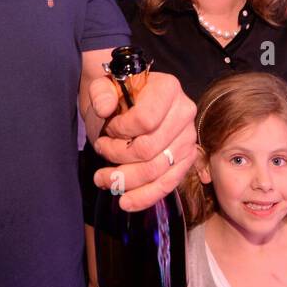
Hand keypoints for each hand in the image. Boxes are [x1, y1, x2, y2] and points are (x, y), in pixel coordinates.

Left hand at [89, 70, 196, 212]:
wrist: (129, 101)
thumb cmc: (117, 92)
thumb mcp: (103, 84)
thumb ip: (100, 92)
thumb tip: (104, 108)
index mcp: (168, 89)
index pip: (145, 121)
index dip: (121, 131)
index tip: (107, 129)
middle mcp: (185, 112)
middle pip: (150, 150)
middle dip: (118, 158)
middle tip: (99, 152)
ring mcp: (188, 138)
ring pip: (157, 171)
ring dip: (126, 181)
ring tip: (103, 180)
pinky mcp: (186, 159)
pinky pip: (168, 184)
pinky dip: (146, 196)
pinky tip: (127, 202)